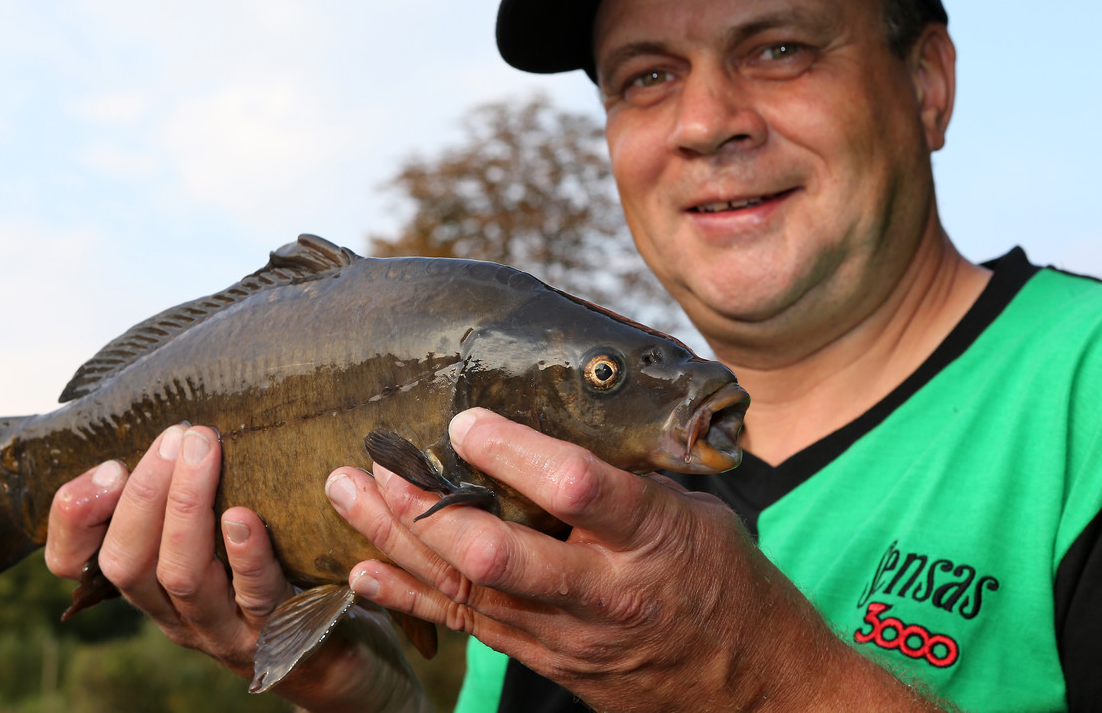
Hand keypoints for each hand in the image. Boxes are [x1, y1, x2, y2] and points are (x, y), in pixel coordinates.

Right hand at [44, 423, 430, 712]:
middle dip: (145, 492)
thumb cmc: (271, 571)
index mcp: (149, 582)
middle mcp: (175, 611)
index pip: (77, 560)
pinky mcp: (278, 636)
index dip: (73, 518)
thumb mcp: (218, 528)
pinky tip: (246, 517)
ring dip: (187, 509)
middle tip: (177, 434)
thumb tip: (181, 412)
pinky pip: (256, 596)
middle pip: (129, 561)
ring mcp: (224, 629)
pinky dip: (248, 555)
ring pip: (183, 577)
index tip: (105, 467)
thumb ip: (190, 483)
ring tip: (202, 451)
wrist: (337, 651)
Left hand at [326, 409, 944, 711]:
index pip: (576, 489)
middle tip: (375, 463)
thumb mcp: (697, 513)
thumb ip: (631, 473)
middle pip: (499, 555)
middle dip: (425, 510)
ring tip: (345, 496)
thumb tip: (564, 416)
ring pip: (467, 594)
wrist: (756, 690)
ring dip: (397, 545)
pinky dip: (411, 600)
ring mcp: (570, 636)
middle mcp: (604, 591)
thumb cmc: (727, 584)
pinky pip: (470, 630)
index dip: (513, 453)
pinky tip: (362, 574)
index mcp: (651, 537)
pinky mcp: (550, 662)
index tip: (464, 421)